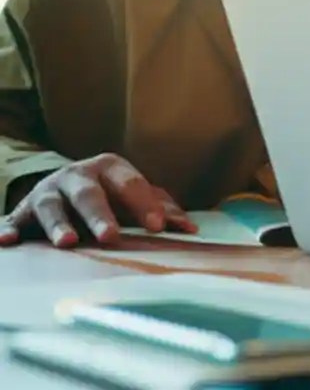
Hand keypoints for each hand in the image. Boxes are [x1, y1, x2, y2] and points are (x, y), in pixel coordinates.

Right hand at [0, 153, 195, 247]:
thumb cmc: (110, 194)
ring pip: (50, 206)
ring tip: (68, 243)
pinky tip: (7, 241)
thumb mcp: (135, 197)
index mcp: (109, 167)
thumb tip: (190, 229)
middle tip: (111, 237)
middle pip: (89, 194)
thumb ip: (162, 210)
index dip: (145, 205)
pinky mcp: (22, 212)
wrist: (63, 187)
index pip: (130, 184)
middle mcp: (76, 175)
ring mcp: (46, 192)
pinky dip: (8, 229)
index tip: (158, 227)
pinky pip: (12, 219)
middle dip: (100, 215)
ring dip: (58, 224)